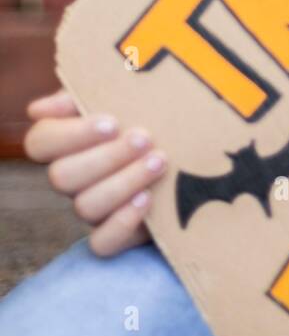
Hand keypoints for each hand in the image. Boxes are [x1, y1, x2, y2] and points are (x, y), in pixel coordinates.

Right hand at [23, 88, 167, 256]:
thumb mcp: (127, 93)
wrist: (201, 149)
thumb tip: (40, 109)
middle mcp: (75, 177)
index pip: (40, 141)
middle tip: (145, 138)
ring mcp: (95, 207)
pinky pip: (102, 243)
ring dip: (124, 182)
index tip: (112, 122)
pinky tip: (148, 199)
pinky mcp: (119, 234)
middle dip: (106, 157)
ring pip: (85, 206)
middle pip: (62, 176)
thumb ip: (87, 91)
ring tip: (160, 161)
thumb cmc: (155, 112)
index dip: (70, 134)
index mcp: (70, 141)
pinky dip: (123, 223)